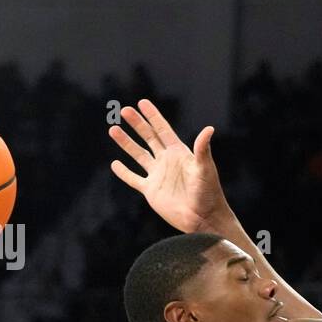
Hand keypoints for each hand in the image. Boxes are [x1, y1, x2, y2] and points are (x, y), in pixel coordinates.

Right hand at [108, 99, 226, 233]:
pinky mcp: (151, 191)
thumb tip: (209, 128)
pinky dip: (124, 172)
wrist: (203, 218)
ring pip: (138, 155)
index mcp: (179, 153)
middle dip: (137, 124)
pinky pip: (134, 179)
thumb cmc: (208, 193)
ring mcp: (158, 175)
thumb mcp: (205, 169)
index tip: (142, 102)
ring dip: (126, 143)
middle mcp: (167, 161)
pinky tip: (115, 164)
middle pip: (149, 138)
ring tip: (113, 130)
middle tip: (124, 110)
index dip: (153, 116)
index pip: (163, 130)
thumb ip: (202, 149)